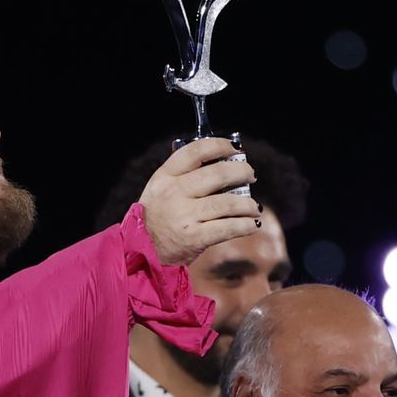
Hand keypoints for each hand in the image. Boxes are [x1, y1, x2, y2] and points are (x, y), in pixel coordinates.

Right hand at [139, 138, 259, 265]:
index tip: (235, 148)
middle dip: (241, 172)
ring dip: (247, 203)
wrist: (142, 251)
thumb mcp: (160, 189)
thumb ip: (183, 175)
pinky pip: (228, 227)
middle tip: (250, 175)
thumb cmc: (157, 218)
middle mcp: (174, 193)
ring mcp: (185, 216)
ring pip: (227, 203)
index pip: (195, 152)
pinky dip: (245, 224)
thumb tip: (223, 163)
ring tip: (254, 206)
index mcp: (165, 177)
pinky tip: (252, 224)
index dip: (220, 145)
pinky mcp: (195, 238)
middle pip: (217, 174)